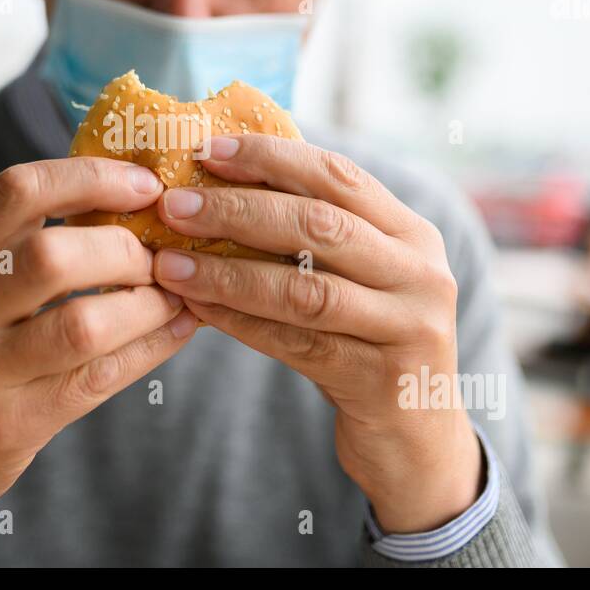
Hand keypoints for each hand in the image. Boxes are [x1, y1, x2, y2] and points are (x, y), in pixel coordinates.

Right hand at [0, 157, 197, 565]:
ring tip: (174, 295)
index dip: (90, 178)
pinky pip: (98, 377)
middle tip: (158, 254)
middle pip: (52, 255)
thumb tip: (113, 195)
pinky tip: (177, 330)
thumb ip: (7, 248)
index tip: (143, 182)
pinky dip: (151, 347)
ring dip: (146, 304)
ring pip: (82, 323)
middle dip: (123, 249)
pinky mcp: (9, 426)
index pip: (16, 192)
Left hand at [153, 134, 481, 532]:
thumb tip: (219, 181)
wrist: (415, 439)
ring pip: (304, 289)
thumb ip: (314, 234)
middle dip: (238, 210)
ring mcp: (407, 327)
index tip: (207, 150)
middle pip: (319, 226)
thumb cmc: (367, 341)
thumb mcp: (360, 277)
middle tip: (174, 205)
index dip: (270, 158)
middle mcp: (420, 273)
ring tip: (169, 262)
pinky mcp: (381, 380)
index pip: (338, 176)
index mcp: (412, 233)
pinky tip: (196, 307)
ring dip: (227, 271)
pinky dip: (239, 321)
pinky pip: (295, 343)